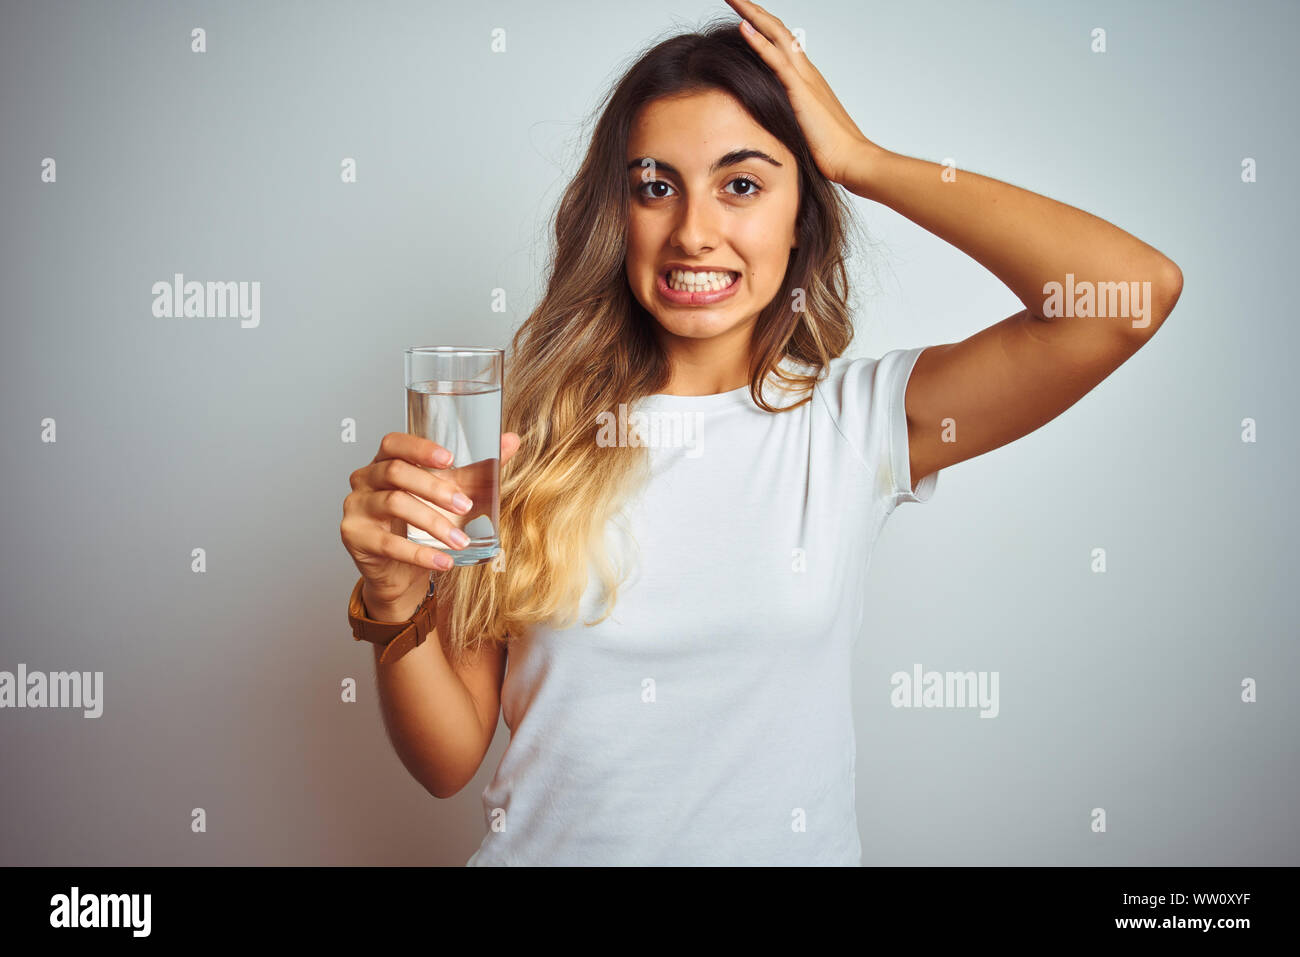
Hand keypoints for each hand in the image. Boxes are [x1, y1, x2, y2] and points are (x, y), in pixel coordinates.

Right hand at [341, 431, 521, 606]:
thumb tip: (512, 440)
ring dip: (433, 523)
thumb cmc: (422, 524)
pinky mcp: (355, 537)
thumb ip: (478, 470)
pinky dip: (420, 554)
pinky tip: (444, 563)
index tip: (450, 459)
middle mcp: (365, 479)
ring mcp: (356, 507)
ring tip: (461, 541)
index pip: (393, 443)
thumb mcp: (450, 494)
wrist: (400, 571)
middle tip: (465, 507)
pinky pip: (388, 543)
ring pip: (394, 504)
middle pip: (396, 472)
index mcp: (385, 461)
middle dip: (435, 489)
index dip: (420, 448)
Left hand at [725, 0, 878, 186]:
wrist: (851, 159)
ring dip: (752, 14)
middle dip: (753, 10)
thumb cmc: (831, 151)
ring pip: (776, 35)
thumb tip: (775, 122)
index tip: (743, 14)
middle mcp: (807, 70)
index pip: (782, 42)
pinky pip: (776, 59)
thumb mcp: (805, 129)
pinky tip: (744, 26)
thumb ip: (791, 118)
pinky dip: (759, 41)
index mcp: (807, 78)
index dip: (762, 26)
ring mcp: (804, 78)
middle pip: (777, 29)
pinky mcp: (800, 91)